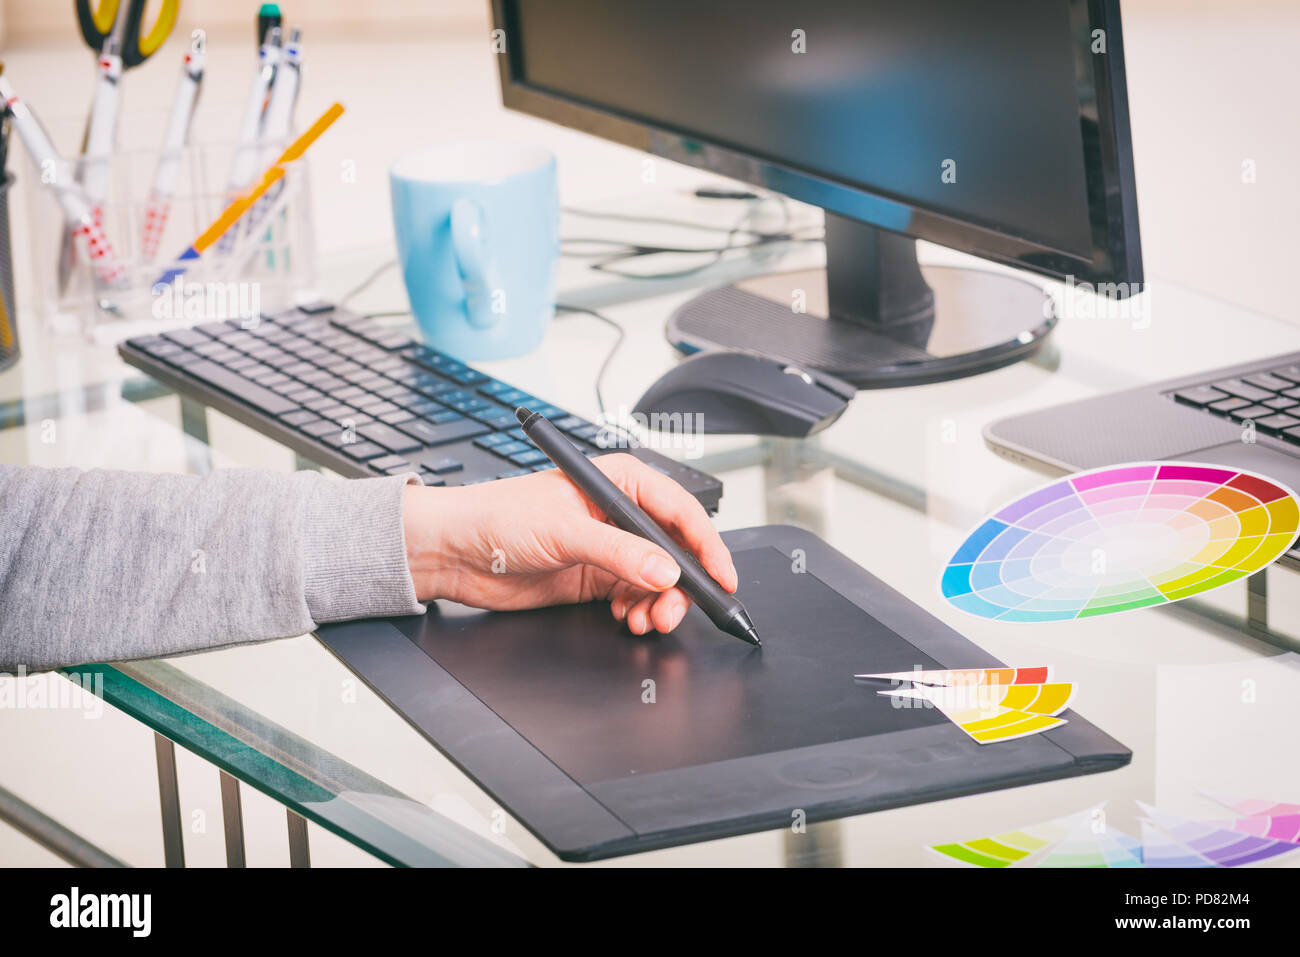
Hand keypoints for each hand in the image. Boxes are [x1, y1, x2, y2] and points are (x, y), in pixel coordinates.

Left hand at [401, 453, 737, 634]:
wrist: (455, 551)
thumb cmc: (498, 516)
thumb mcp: (564, 531)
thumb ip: (619, 554)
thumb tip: (665, 571)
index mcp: (619, 483)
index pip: (681, 512)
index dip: (707, 545)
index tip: (722, 578)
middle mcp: (619, 515)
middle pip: (676, 552)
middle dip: (682, 585)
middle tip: (672, 610)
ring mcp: (609, 549)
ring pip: (659, 581)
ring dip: (660, 604)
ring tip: (647, 620)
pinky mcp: (595, 580)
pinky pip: (635, 599)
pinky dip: (640, 613)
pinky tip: (628, 619)